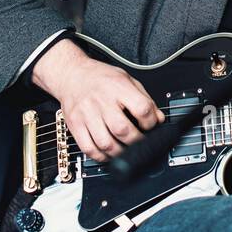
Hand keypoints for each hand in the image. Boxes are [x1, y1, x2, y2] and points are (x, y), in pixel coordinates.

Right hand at [31, 39, 164, 162]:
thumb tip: (159, 119)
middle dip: (136, 141)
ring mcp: (86, 114)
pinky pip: (88, 148)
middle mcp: (101, 101)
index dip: (151, 122)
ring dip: (120, 152)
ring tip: (125, 150)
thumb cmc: (100, 77)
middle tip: (140, 142)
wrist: (72, 74)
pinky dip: (101, 157)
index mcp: (118, 87)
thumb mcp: (127, 79)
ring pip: (106, 143)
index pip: (141, 108)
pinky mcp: (75, 125)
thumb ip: (144, 99)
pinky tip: (108, 154)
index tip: (151, 126)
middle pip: (123, 129)